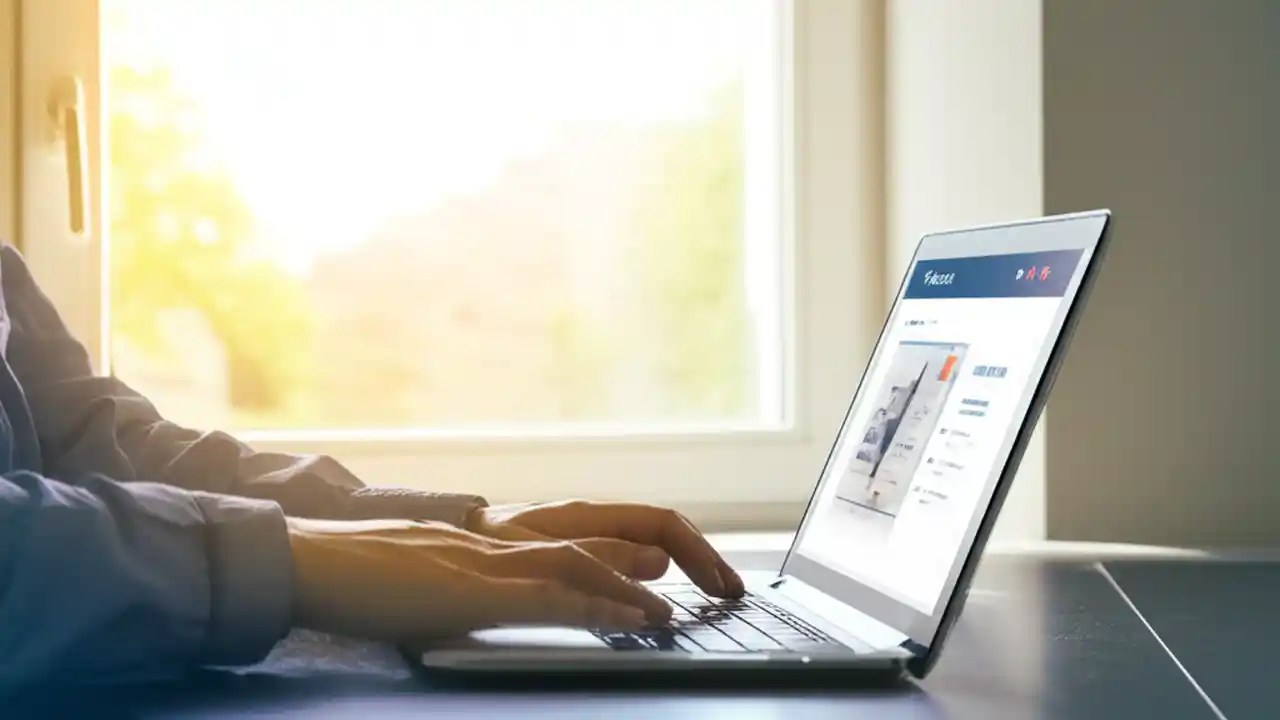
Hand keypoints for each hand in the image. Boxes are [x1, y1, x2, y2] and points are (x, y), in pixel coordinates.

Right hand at [286, 517, 671, 642]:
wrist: (303, 560)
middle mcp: (491, 542)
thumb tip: (468, 599)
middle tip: (683, 590)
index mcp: (479, 540)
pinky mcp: (471, 589)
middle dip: (638, 564)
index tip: (652, 572)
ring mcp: (483, 561)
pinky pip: (548, 595)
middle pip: (585, 540)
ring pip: (576, 564)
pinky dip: (595, 605)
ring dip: (629, 587)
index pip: (561, 539)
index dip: (611, 556)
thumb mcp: (414, 578)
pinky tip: (628, 617)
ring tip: (668, 614)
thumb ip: (453, 584)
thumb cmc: (349, 576)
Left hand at [467, 500, 744, 598]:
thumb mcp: (539, 554)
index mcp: (593, 515)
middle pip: (668, 533)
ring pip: (654, 546)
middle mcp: (598, 520)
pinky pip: (632, 560)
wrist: (446, 538)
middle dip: (704, 560)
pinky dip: (659, 576)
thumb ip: (597, 557)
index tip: (721, 585)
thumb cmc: (485, 545)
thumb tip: (658, 560)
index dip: (699, 553)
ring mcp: (591, 534)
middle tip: (731, 594)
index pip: (665, 525)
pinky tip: (665, 595)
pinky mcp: (579, 552)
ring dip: (687, 568)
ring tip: (712, 595)